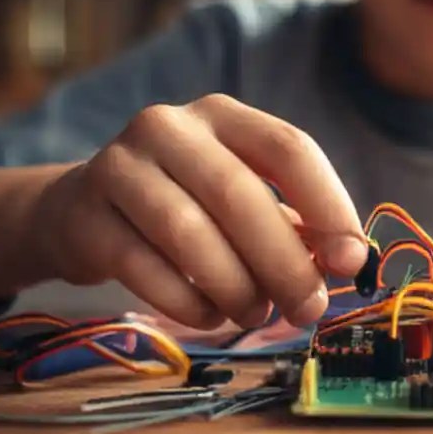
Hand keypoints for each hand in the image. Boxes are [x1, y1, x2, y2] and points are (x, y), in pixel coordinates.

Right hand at [29, 94, 366, 329]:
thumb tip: (349, 262)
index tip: (352, 260)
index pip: (289, 148)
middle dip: (284, 263)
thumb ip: (295, 226)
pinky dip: (188, 304)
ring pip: (190, 234)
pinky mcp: (86, 217)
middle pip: (240, 196)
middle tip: (308, 308)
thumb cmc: (185, 208)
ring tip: (254, 314)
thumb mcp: (242, 201)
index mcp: (223, 116)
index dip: (328, 206)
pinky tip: (210, 317)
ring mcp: (119, 167)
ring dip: (235, 288)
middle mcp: (168, 128)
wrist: (80, 214)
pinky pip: (145, 269)